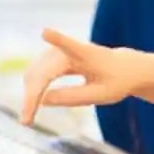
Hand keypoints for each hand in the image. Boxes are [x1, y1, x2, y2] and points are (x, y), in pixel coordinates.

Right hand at [21, 29, 140, 124]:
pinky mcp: (53, 57)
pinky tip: (30, 106)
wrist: (126, 68)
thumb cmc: (117, 81)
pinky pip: (37, 74)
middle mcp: (70, 49)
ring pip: (35, 72)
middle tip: (27, 121)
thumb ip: (74, 97)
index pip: (71, 46)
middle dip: (31, 95)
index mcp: (88, 55)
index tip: (45, 32)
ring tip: (28, 118)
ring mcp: (59, 51)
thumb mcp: (101, 95)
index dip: (58, 39)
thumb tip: (42, 100)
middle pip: (43, 71)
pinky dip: (33, 90)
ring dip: (29, 94)